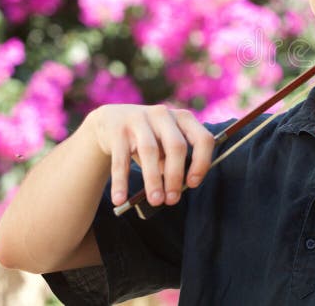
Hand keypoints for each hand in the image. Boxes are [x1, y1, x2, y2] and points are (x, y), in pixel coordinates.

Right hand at [87, 104, 214, 207]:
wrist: (112, 120)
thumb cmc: (149, 138)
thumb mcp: (166, 144)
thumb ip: (174, 162)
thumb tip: (175, 190)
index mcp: (184, 118)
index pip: (203, 139)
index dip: (202, 162)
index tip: (193, 184)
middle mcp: (164, 115)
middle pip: (176, 146)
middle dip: (176, 175)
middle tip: (172, 200)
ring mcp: (139, 119)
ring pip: (150, 151)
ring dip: (153, 179)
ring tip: (155, 200)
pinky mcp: (118, 130)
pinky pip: (120, 160)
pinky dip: (121, 182)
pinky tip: (120, 199)